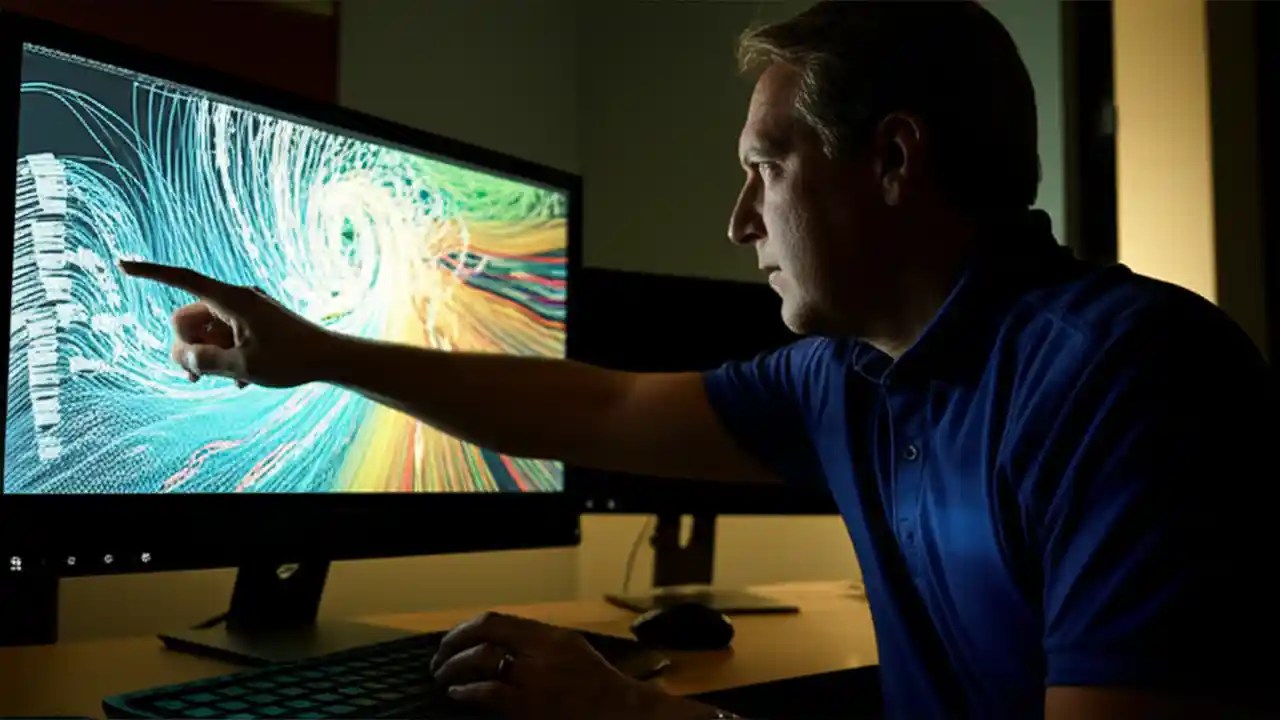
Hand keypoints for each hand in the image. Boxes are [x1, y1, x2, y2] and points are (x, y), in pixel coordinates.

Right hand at [118, 260, 334, 387]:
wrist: (331, 359)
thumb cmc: (291, 360)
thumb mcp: (241, 367)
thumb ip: (204, 362)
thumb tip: (180, 356)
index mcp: (232, 299)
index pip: (182, 279)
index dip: (151, 273)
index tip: (122, 264)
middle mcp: (237, 298)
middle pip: (189, 317)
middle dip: (187, 346)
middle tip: (197, 379)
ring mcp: (247, 310)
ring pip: (207, 330)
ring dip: (208, 356)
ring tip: (228, 382)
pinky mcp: (256, 322)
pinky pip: (226, 335)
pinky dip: (227, 355)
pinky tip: (243, 381)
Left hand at [430, 612, 717, 719]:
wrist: (618, 712)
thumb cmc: (595, 684)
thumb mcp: (570, 649)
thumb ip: (537, 641)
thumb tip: (497, 641)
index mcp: (550, 635)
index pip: (496, 620)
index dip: (466, 628)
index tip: (452, 639)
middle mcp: (540, 651)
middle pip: (484, 635)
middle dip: (453, 646)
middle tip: (438, 660)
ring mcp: (534, 679)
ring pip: (481, 661)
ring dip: (455, 668)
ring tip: (443, 677)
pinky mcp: (528, 706)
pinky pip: (488, 693)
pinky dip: (467, 691)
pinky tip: (458, 694)